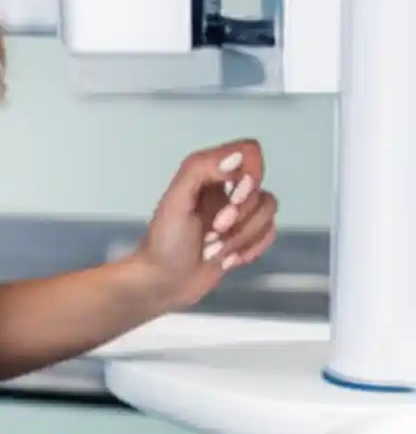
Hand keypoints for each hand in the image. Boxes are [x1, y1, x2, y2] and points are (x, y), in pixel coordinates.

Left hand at [130, 139, 278, 312]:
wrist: (164, 283)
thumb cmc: (165, 241)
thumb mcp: (175, 200)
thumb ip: (201, 169)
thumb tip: (237, 157)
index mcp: (206, 172)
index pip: (249, 151)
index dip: (250, 174)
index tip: (235, 196)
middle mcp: (224, 188)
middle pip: (260, 189)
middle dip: (241, 215)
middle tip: (214, 229)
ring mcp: (236, 213)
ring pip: (267, 213)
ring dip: (241, 236)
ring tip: (213, 248)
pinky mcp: (244, 236)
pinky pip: (269, 233)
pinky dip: (251, 249)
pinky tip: (226, 259)